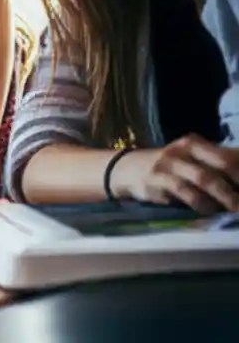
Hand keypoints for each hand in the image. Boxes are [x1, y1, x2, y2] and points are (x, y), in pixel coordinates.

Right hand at [112, 134, 238, 212]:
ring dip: (225, 196)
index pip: (229, 155)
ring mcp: (170, 165)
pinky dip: (201, 203)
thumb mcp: (188, 159)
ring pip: (205, 178)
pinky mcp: (158, 181)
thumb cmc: (167, 167)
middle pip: (222, 163)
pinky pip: (185, 193)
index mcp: (195, 144)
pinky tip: (209, 211)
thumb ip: (213, 165)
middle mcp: (183, 150)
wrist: (127, 169)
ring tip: (236, 209)